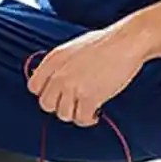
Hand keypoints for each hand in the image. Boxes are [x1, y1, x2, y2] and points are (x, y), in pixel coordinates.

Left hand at [28, 24, 147, 125]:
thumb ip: (60, 65)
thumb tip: (54, 82)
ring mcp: (73, 87)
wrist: (126, 42)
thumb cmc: (105, 42)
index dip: (46, 93)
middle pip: (46, 105)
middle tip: (74, 103)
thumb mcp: (73, 48)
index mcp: (53, 60)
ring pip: (63, 115)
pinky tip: (97, 111)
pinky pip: (82, 118)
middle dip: (60, 106)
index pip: (34, 87)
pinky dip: (89, 119)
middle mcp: (59, 74)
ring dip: (76, 113)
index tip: (58, 95)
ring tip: (87, 107)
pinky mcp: (89, 98)